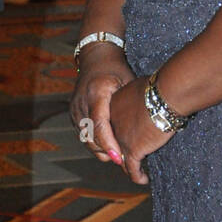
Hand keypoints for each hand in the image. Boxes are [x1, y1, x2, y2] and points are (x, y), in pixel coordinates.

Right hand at [70, 49, 134, 165]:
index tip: (121, 159)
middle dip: (107, 152)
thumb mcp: (127, 81)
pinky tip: (111, 148)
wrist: (95, 58)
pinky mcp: (73, 115)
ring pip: (86, 139)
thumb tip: (147, 127)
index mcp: (96, 92)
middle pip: (91, 137)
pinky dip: (96, 143)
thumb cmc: (116, 70)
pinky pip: (84, 135)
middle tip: (125, 163)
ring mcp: (75, 110)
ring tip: (120, 158)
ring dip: (101, 150)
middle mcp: (81, 103)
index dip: (110, 144)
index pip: (100, 124)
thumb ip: (132, 104)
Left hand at [108, 76, 172, 184]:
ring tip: (136, 172)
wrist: (163, 96)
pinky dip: (137, 176)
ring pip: (120, 159)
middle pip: (113, 143)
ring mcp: (120, 139)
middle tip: (130, 160)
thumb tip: (148, 96)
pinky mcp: (132, 151)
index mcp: (112, 108)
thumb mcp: (141, 89)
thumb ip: (138, 97)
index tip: (129, 140)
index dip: (118, 135)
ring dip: (128, 167)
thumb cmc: (159, 88)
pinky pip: (132, 169)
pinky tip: (143, 179)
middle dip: (120, 152)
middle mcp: (111, 125)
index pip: (112, 126)